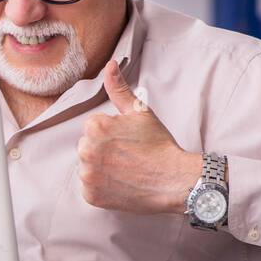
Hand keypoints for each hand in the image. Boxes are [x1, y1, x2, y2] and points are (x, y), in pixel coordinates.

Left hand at [76, 60, 202, 214]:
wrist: (174, 179)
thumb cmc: (158, 145)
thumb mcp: (139, 112)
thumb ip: (119, 88)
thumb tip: (109, 65)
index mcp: (94, 126)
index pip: (93, 128)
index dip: (112, 134)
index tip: (128, 142)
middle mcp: (86, 150)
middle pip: (88, 147)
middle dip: (104, 151)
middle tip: (128, 157)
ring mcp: (88, 175)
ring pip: (88, 168)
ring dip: (102, 169)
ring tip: (126, 171)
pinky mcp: (91, 195)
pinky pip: (90, 189)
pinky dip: (103, 188)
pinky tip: (121, 184)